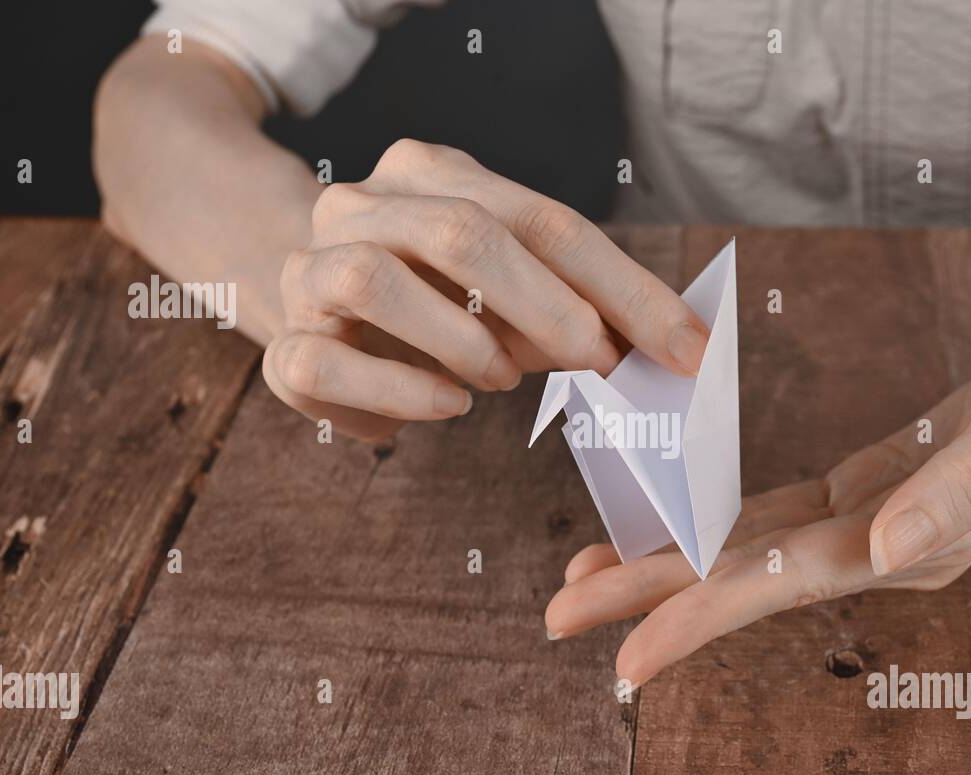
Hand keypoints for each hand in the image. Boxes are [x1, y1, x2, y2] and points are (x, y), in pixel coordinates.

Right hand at [263, 139, 709, 439]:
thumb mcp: (516, 286)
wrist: (319, 304)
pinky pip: (324, 364)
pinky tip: (444, 407)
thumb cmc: (441, 297)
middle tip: (598, 362)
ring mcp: (312, 268)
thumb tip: (671, 348)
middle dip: (546, 305)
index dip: (623, 289)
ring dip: (460, 340)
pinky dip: (396, 392)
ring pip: (375, 282)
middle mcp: (363, 204)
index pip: (545, 220)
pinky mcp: (286, 342)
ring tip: (501, 379)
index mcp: (433, 172)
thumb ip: (579, 304)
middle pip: (460, 233)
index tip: (684, 349)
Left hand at [545, 293, 970, 689]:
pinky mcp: (866, 489)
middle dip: (648, 600)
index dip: (694, 622)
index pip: (775, 590)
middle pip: (740, 580)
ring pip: (747, 554)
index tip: (622, 660)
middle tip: (557, 616)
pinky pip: (773, 519)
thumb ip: (951, 494)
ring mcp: (870, 523)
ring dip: (669, 567)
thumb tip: (883, 556)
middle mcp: (878, 546)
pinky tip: (674, 528)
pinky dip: (716, 528)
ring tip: (587, 576)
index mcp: (905, 541)